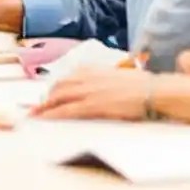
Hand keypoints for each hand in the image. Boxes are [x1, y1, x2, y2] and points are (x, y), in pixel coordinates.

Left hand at [31, 68, 152, 120]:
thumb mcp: (117, 76)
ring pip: (57, 98)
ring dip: (44, 108)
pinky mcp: (92, 105)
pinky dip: (51, 115)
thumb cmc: (142, 86)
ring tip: (35, 116)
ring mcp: (88, 90)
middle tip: (36, 109)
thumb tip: (96, 88)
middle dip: (45, 99)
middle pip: (58, 87)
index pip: (66, 78)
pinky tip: (44, 120)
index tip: (48, 96)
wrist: (154, 91)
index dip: (55, 88)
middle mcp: (86, 77)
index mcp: (92, 69)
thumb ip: (101, 80)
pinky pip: (66, 110)